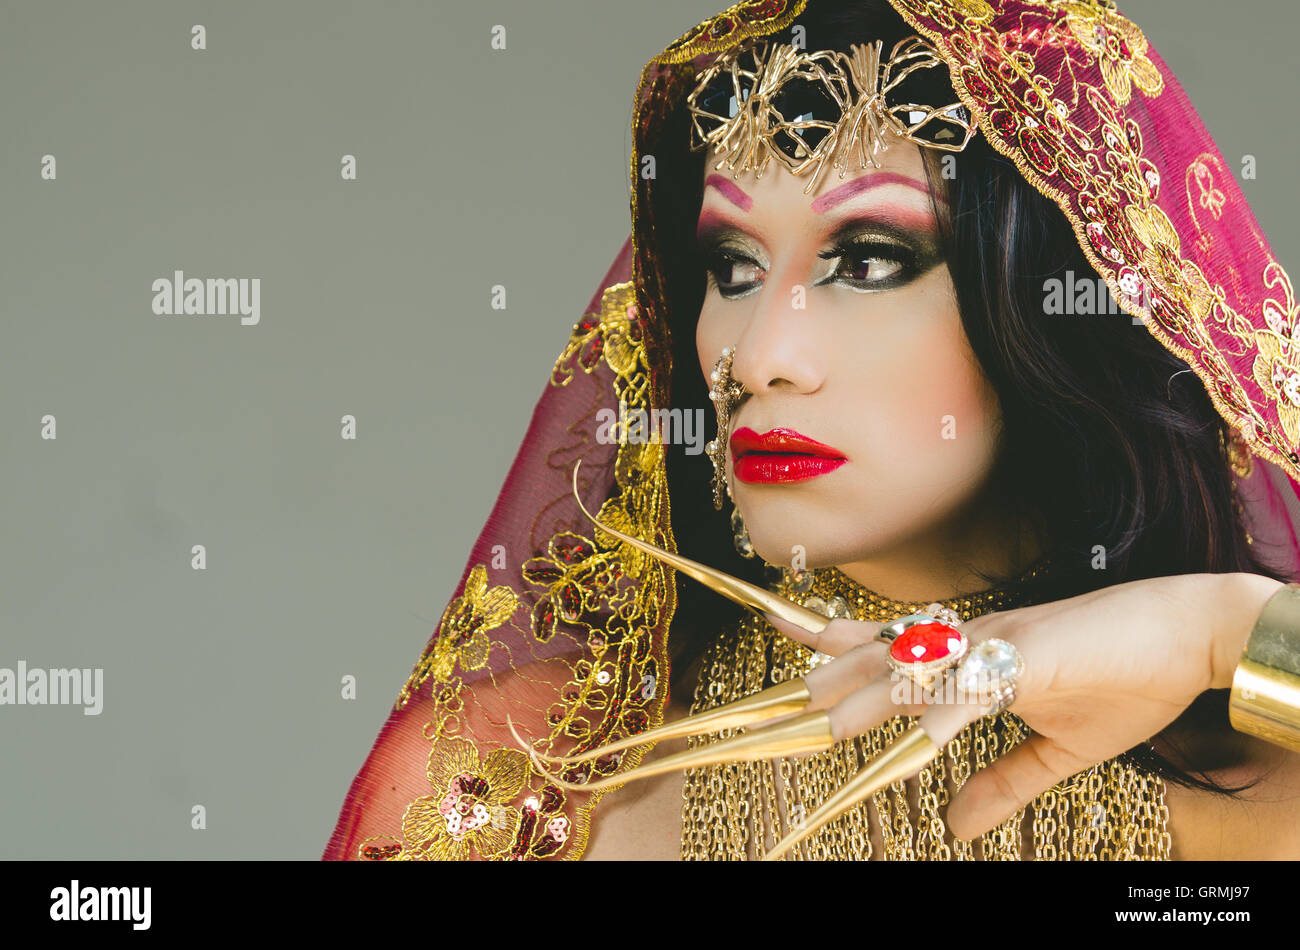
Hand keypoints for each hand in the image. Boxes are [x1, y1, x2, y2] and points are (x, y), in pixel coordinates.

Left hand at [765, 571, 1282, 839]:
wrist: (1190, 637)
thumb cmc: (1128, 681)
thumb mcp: (1059, 749)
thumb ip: (1003, 784)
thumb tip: (957, 828)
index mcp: (972, 655)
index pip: (886, 646)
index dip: (831, 645)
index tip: (782, 641)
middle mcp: (971, 642)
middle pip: (881, 657)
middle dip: (825, 678)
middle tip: (771, 702)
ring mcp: (996, 646)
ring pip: (914, 669)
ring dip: (866, 697)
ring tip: (819, 722)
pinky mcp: (1029, 658)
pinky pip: (975, 688)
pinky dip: (944, 710)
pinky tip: (918, 733)